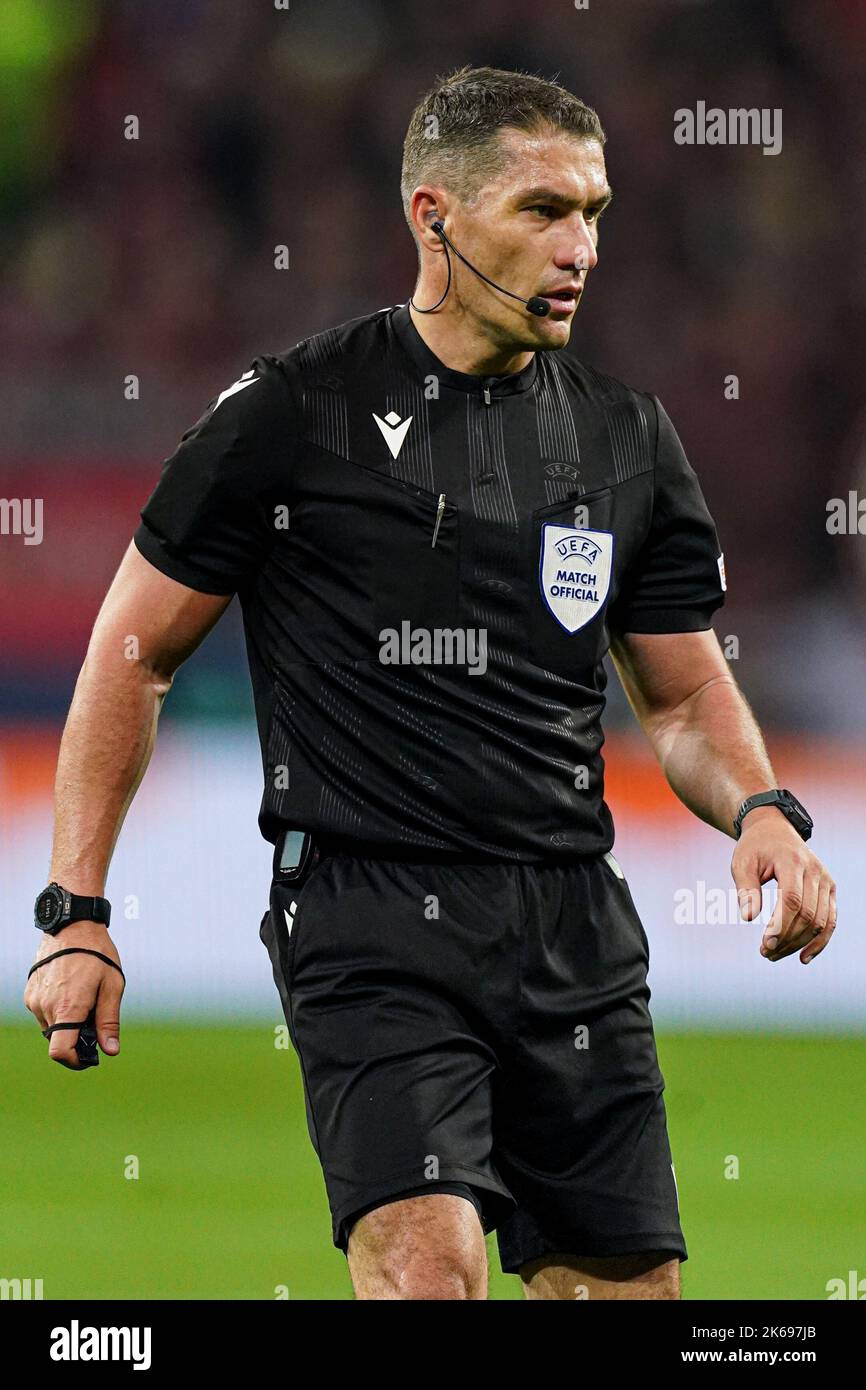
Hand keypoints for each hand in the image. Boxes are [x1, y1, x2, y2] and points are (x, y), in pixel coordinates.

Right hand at [24, 921, 124, 1067]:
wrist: (72, 924)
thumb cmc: (97, 953)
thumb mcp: (112, 986)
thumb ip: (108, 1021)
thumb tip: (110, 1051)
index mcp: (68, 1008)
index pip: (60, 1052)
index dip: (75, 1061)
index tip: (88, 1057)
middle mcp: (46, 1006)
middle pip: (58, 1040)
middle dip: (76, 1037)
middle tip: (94, 1016)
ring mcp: (34, 999)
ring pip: (51, 1026)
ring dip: (67, 1021)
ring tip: (83, 996)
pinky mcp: (30, 992)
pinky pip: (44, 1011)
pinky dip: (57, 1009)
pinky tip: (70, 989)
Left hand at [731, 806, 836, 963]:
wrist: (774, 830)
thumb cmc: (754, 848)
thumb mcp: (742, 863)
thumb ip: (746, 889)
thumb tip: (748, 917)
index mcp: (792, 861)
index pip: (792, 899)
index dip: (781, 925)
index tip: (766, 945)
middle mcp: (814, 870)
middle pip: (807, 914)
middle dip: (787, 939)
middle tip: (764, 953)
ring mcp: (825, 880)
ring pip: (820, 922)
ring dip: (800, 944)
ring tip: (774, 955)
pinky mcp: (829, 889)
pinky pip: (830, 920)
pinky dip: (820, 941)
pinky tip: (803, 957)